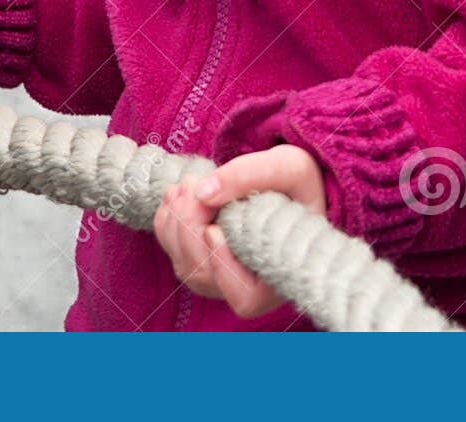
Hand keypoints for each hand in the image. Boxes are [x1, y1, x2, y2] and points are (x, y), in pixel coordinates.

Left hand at [153, 143, 327, 318]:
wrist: (287, 183)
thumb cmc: (297, 183)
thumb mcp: (289, 168)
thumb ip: (248, 175)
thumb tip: (202, 192)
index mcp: (280, 275)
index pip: (244, 297)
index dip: (223, 268)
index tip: (214, 230)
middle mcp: (247, 286)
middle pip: (204, 275)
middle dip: (190, 226)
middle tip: (195, 184)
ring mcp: (219, 278)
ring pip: (183, 263)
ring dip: (176, 219)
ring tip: (190, 182)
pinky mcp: (199, 262)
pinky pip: (171, 248)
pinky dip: (168, 218)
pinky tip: (180, 192)